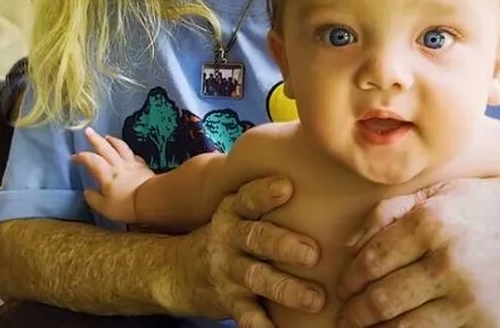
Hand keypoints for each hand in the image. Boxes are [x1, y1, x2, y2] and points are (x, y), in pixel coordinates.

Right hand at [73, 127, 154, 222]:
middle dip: (95, 139)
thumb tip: (87, 191)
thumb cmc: (126, 205)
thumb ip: (94, 199)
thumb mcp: (105, 207)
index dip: (82, 157)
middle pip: (105, 148)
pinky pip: (133, 155)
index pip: (91, 161)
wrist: (151, 200)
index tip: (74, 157)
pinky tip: (127, 151)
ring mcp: (131, 164)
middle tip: (88, 130)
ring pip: (120, 147)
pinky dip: (128, 151)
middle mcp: (117, 165)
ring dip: (112, 140)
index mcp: (106, 174)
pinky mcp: (142, 166)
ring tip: (107, 136)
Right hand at [177, 176, 324, 327]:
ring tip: (314, 299)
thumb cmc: (228, 237)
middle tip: (312, 253)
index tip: (287, 187)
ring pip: (256, 277)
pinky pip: (247, 315)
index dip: (265, 192)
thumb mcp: (237, 213)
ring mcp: (228, 271)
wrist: (176, 271)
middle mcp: (229, 238)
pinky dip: (262, 326)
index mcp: (233, 211)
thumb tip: (323, 185)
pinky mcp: (229, 301)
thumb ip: (266, 204)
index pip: (248, 198)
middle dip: (283, 245)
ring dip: (286, 288)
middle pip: (255, 237)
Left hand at [337, 178, 499, 327]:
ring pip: (403, 327)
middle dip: (355, 311)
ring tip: (365, 326)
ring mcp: (469, 299)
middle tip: (347, 313)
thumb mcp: (439, 193)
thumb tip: (349, 246)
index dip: (350, 279)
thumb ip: (389, 212)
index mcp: (433, 222)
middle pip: (382, 300)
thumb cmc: (484, 208)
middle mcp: (450, 262)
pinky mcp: (486, 325)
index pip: (373, 261)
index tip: (344, 286)